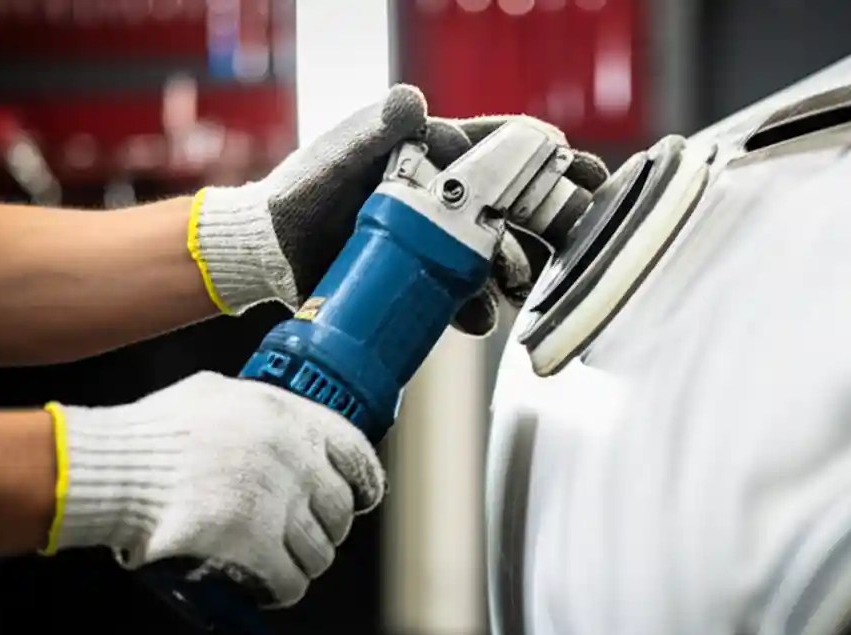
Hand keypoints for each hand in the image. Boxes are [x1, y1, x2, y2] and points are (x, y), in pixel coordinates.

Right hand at [47, 372, 384, 607]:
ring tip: (283, 562)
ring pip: (320, 551)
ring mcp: (276, 503)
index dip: (364, 482)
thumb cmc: (153, 432)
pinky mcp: (254, 544)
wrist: (114, 469)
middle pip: (339, 510)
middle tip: (305, 534)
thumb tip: (274, 420)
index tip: (361, 497)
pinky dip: (283, 590)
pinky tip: (268, 589)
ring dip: (304, 562)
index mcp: (288, 416)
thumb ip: (256, 408)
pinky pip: (291, 581)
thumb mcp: (215, 394)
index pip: (357, 454)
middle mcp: (293, 458)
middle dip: (327, 527)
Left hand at [190, 84, 608, 334]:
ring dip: (513, 268)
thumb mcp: (340, 158)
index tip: (575, 162)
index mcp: (430, 154)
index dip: (541, 154)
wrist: (271, 255)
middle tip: (579, 231)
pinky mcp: (423, 277)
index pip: (497, 146)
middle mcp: (441, 195)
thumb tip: (413, 100)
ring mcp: (435, 239)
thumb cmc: (303, 192)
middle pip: (511, 203)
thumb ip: (377, 131)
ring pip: (492, 252)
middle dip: (549, 216)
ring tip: (520, 284)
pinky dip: (474, 306)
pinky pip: (461, 292)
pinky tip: (480, 317)